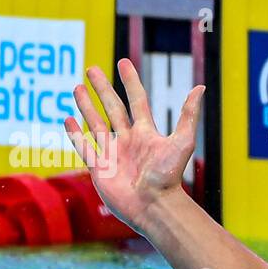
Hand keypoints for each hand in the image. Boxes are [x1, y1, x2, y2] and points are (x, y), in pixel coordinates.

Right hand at [64, 59, 204, 233]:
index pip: (137, 100)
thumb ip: (188, 116)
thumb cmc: (168, 177)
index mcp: (146, 133)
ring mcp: (113, 154)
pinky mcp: (100, 168)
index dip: (130, 81)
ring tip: (77, 88)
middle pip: (112, 108)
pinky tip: (67, 120)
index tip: (123, 62)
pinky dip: (75, 134)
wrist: (153, 206)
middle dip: (102, 88)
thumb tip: (200, 88)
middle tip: (91, 69)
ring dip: (86, 106)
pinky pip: (84, 147)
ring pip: (95, 124)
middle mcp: (128, 140)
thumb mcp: (182, 142)